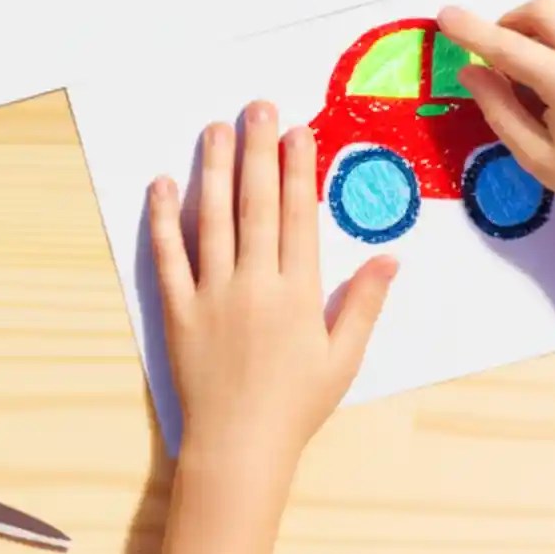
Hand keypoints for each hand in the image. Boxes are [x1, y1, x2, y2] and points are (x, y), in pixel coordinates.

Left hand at [149, 100, 398, 467]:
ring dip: (215, 170)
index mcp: (298, 293)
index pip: (298, 216)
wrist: (239, 447)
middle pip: (257, 205)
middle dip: (258, 151)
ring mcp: (213, 294)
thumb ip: (365, 303)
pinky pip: (168, 256)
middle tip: (257, 106)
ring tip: (215, 129)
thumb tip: (391, 256)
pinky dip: (164, 219)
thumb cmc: (297, 405)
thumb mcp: (344, 358)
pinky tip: (163, 184)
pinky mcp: (179, 310)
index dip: (299, 169)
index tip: (298, 131)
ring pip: (213, 219)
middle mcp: (255, 283)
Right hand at [437, 0, 554, 234]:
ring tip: (537, 44)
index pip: (507, 46)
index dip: (472, 30)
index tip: (446, 16)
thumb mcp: (534, 155)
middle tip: (500, 51)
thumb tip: (470, 71)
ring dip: (548, 14)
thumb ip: (499, 108)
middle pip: (544, 10)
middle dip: (512, 22)